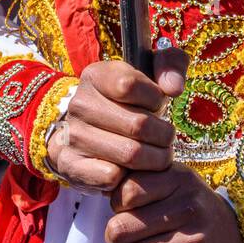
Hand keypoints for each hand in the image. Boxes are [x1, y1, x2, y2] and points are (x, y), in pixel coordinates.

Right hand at [46, 50, 186, 195]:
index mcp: (96, 76)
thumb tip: (173, 89)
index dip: (154, 98)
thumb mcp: (152, 70)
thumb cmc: (131, 98)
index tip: (156, 104)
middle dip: (163, 135)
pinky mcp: (70, 165)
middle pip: (138, 125)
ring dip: (154, 159)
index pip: (130, 85)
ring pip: (130, 155)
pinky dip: (130, 177)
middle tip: (166, 138)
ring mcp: (72, 135)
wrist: (92, 129)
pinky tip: (134, 169)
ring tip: (156, 155)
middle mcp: (79, 104)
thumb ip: (170, 65)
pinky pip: (111, 177)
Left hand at [105, 165, 243, 242]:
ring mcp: (196, 242)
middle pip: (119, 230)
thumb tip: (105, 193)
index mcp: (180, 179)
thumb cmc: (192, 209)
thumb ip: (141, 181)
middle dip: (113, 240)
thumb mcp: (174, 182)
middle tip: (123, 242)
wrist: (238, 238)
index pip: (125, 193)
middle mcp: (189, 207)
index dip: (117, 207)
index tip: (126, 212)